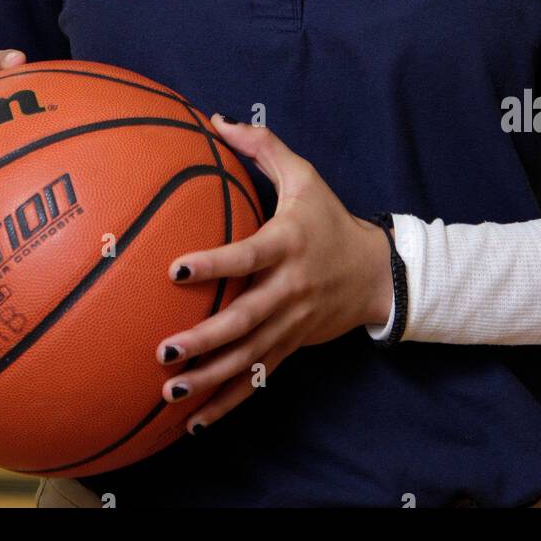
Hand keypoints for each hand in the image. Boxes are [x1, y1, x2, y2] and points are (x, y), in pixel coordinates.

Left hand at [155, 113, 394, 432]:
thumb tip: (217, 119)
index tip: (176, 269)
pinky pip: (256, 379)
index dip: (213, 263)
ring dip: (208, 377)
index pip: (247, 256)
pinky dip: (226, 402)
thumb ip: (262, 148)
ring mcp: (290, 324)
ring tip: (169, 389)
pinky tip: (193, 421)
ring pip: (247, 357)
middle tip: (164, 348)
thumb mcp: (304, 177)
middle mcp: (289, 289)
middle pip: (244, 319)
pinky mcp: (289, 348)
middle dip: (204, 338)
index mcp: (287, 245)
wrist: (376, 272)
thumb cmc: (329, 219)